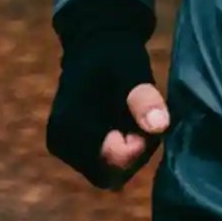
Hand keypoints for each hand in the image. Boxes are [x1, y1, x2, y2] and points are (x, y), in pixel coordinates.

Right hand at [46, 29, 168, 189]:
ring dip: (128, 154)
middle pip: (110, 173)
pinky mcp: (70, 149)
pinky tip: (124, 126)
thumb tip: (159, 126)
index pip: (113, 161)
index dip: (139, 146)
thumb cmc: (115, 57)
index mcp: (70, 126)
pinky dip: (118, 152)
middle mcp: (61, 144)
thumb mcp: (134, 73)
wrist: (93, 46)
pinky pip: (101, 164)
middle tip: (143, 122)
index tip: (146, 120)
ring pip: (107, 173)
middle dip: (134, 154)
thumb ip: (144, 99)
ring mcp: (63, 149)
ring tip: (133, 121)